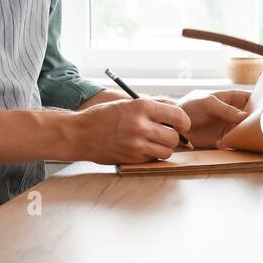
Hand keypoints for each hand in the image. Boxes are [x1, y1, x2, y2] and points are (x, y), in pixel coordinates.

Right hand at [70, 99, 192, 164]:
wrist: (79, 134)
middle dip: (173, 136)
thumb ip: (151, 108)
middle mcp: (141, 125)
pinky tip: (141, 147)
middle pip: (175, 137)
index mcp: (142, 106)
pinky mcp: (132, 158)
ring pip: (167, 151)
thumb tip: (177, 117)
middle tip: (165, 133)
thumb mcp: (127, 103)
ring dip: (164, 147)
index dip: (183, 122)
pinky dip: (152, 155)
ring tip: (153, 141)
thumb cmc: (102, 116)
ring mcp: (137, 144)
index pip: (178, 116)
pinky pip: (153, 159)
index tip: (181, 124)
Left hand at [178, 90, 254, 147]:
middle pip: (250, 117)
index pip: (249, 98)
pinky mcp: (222, 140)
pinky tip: (229, 144)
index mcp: (229, 99)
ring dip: (247, 135)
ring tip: (249, 137)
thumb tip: (245, 116)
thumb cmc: (189, 107)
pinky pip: (234, 143)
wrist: (173, 125)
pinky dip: (235, 145)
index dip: (260, 101)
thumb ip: (225, 109)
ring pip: (244, 131)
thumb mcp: (207, 103)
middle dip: (257, 121)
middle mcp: (231, 114)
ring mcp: (227, 127)